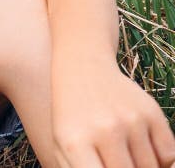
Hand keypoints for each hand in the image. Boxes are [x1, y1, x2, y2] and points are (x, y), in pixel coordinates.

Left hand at [52, 61, 174, 166]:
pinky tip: (145, 153)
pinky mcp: (152, 113)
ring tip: (128, 159)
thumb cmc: (71, 115)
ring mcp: (131, 120)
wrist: (83, 68)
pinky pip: (169, 155)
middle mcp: (104, 130)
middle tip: (122, 164)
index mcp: (74, 141)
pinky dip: (162, 162)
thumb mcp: (62, 145)